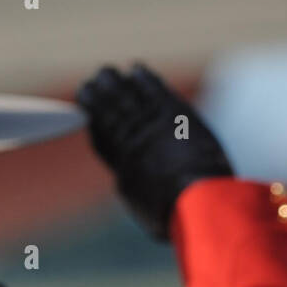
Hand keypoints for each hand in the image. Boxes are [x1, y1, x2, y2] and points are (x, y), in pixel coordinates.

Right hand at [76, 63, 233, 240]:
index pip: (103, 143)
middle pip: (109, 115)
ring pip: (126, 98)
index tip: (90, 118)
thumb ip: (141, 198)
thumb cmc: (178, 217)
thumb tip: (135, 189)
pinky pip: (154, 90)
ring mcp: (151, 127)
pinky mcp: (173, 114)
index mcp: (124, 172)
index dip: (95, 128)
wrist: (197, 199)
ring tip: (105, 72)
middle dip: (99, 99)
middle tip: (92, 84)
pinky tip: (136, 69)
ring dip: (115, 83)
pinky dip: (144, 79)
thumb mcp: (150, 216)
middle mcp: (132, 145)